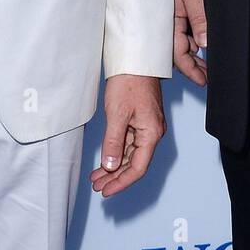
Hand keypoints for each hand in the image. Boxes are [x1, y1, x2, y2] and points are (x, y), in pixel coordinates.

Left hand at [89, 74, 164, 197]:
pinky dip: (115, 152)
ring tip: (96, 177)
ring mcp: (146, 127)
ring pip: (129, 154)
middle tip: (97, 186)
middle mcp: (152, 133)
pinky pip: (128, 143)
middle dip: (115, 176)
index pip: (137, 168)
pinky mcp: (140, 120)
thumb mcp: (117, 114)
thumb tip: (109, 166)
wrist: (135, 59)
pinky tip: (104, 160)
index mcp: (151, 133)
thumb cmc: (130, 81)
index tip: (106, 191)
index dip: (121, 182)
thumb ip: (113, 142)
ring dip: (113, 166)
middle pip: (134, 163)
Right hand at [173, 0, 207, 86]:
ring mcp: (173, 22)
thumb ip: (199, 18)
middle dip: (192, 68)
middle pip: (178, 54)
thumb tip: (204, 42)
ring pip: (182, 47)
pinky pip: (184, 38)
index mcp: (167, 21)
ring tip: (207, 70)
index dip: (189, 69)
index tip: (201, 80)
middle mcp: (168, 24)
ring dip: (194, 59)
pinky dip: (193, 47)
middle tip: (206, 79)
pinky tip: (201, 53)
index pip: (177, 53)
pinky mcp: (178, 18)